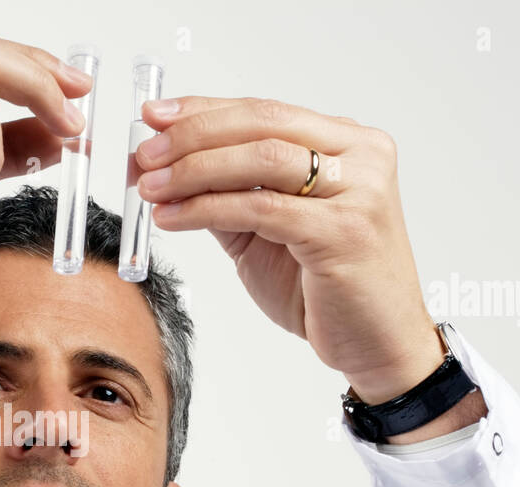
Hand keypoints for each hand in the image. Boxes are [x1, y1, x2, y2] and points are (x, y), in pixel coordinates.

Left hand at [134, 96, 443, 403]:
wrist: (376, 343)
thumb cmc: (326, 289)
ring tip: (149, 186)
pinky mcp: (344, 230)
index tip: (154, 116)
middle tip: (143, 153)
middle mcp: (361, 156)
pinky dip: (208, 209)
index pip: (264, 112)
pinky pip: (261, 208)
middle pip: (261, 125)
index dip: (203, 110)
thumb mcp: (265, 231)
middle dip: (192, 136)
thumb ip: (227, 194)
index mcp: (347, 143)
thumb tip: (162, 167)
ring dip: (194, 170)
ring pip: (261, 159)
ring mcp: (359, 190)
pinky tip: (173, 218)